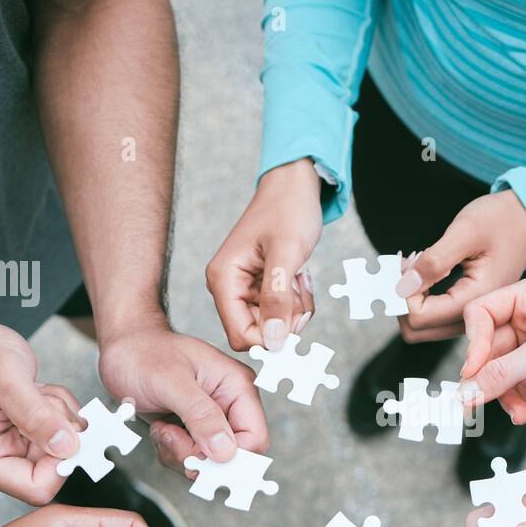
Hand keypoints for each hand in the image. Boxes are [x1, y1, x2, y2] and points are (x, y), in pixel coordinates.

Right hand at [0, 322, 83, 504]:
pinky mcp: (32, 439)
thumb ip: (35, 415)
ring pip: (67, 445)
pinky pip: (68, 431)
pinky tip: (38, 392)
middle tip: (39, 397)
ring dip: (61, 412)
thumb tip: (67, 447)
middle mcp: (0, 463)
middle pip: (57, 465)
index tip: (60, 425)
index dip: (60, 461)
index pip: (38, 489)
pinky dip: (62, 407)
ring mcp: (18, 452)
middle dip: (59, 427)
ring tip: (34, 391)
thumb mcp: (6, 378)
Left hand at [98, 324, 267, 473]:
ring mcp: (213, 420)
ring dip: (180, 455)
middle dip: (198, 456)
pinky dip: (172, 453)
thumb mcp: (171, 381)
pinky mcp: (194, 430)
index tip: (196, 456)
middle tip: (170, 436)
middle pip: (231, 455)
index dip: (229, 456)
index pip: (254, 437)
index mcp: (238, 387)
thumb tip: (225, 451)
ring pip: (210, 461)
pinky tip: (160, 430)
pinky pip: (192, 458)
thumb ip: (201, 415)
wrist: (122, 348)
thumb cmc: (144, 353)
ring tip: (162, 429)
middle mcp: (231, 405)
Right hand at [206, 158, 320, 351]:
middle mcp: (227, 286)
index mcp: (223, 279)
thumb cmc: (288, 209)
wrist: (293, 185)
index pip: (241, 335)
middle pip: (258, 333)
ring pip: (271, 325)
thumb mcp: (287, 253)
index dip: (271, 339)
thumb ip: (278, 298)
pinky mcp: (257, 286)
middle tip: (301, 292)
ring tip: (300, 279)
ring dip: (294, 310)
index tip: (297, 319)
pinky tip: (299, 277)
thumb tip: (273, 341)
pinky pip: (278, 311)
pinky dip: (295, 301)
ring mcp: (242, 287)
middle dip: (286, 321)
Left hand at [395, 190, 525, 343]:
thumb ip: (434, 261)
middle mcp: (477, 316)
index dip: (403, 294)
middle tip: (404, 268)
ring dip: (409, 301)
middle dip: (402, 302)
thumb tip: (403, 286)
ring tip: (414, 267)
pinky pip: (433, 317)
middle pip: (418, 331)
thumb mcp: (466, 231)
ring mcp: (471, 316)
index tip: (404, 265)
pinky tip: (423, 273)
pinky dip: (419, 299)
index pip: (422, 317)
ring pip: (423, 327)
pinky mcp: (466, 309)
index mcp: (479, 298)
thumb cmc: (501, 220)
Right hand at [457, 276, 525, 422]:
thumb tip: (466, 392)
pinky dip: (521, 403)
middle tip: (483, 403)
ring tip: (522, 413)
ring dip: (508, 398)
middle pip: (487, 350)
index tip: (474, 373)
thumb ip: (500, 375)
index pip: (479, 315)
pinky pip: (516, 387)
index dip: (474, 345)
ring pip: (500, 374)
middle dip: (493, 381)